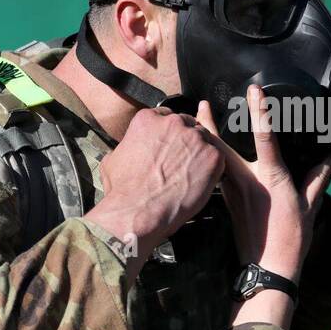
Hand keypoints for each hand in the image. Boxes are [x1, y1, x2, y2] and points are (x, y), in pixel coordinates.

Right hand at [85, 107, 224, 274]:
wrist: (137, 212)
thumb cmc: (121, 190)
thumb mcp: (113, 159)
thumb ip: (130, 146)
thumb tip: (131, 149)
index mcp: (148, 119)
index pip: (166, 117)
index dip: (168, 133)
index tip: (168, 145)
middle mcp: (173, 122)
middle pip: (187, 125)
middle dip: (185, 141)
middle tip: (180, 162)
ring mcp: (195, 138)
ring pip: (204, 139)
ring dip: (199, 153)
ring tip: (189, 174)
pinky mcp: (213, 156)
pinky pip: (217, 157)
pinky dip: (211, 169)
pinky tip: (198, 181)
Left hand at [195, 86, 330, 282]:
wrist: (266, 269)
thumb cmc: (291, 239)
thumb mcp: (310, 206)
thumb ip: (319, 178)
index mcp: (270, 176)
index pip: (264, 135)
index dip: (259, 110)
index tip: (253, 89)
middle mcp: (246, 180)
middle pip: (221, 145)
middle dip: (209, 122)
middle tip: (202, 102)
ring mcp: (232, 192)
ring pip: (214, 158)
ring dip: (206, 139)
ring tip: (198, 121)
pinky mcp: (226, 203)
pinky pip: (216, 174)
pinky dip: (211, 159)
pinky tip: (210, 155)